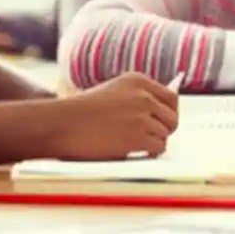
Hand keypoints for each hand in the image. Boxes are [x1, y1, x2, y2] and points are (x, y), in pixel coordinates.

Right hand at [46, 72, 177, 159]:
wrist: (61, 123)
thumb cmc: (80, 112)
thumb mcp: (112, 92)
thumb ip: (137, 98)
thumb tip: (162, 115)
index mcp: (138, 80)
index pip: (171, 98)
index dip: (167, 114)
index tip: (161, 124)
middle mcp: (144, 95)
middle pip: (172, 117)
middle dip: (164, 129)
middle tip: (150, 139)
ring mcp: (142, 115)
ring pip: (166, 134)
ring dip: (154, 143)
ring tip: (137, 146)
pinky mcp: (138, 136)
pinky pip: (158, 147)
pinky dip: (150, 153)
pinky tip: (136, 153)